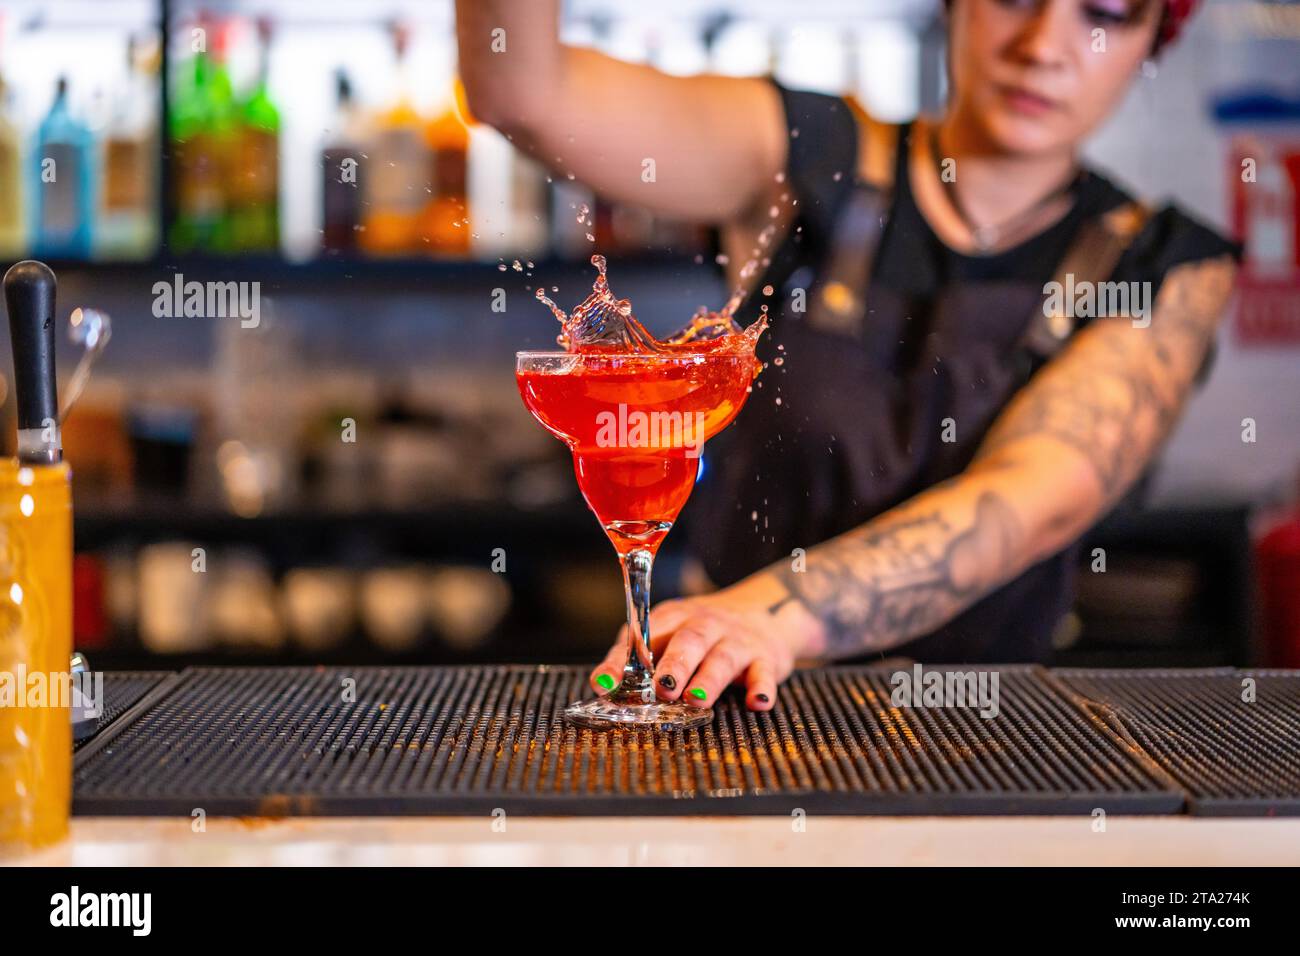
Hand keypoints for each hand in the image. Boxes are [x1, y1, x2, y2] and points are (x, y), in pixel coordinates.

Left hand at [588, 573, 818, 710]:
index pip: (643, 636)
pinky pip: (764, 673)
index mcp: (674, 618)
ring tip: (695, 700)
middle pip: (688, 641)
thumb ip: (642, 659)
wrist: (767, 613)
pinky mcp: (766, 658)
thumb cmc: (705, 633)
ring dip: (709, 679)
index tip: (603, 683)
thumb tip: (605, 688)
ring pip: (722, 658)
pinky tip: (756, 703)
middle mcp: (705, 625)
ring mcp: (737, 641)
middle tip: (661, 688)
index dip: (621, 661)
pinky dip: (761, 687)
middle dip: (674, 664)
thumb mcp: (672, 634)